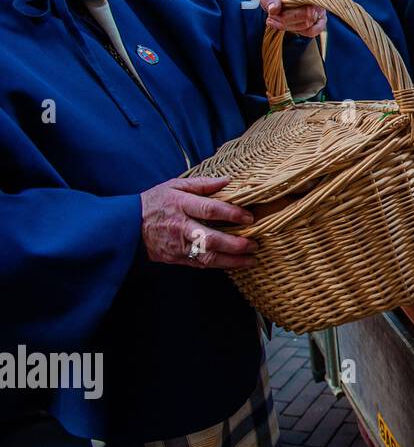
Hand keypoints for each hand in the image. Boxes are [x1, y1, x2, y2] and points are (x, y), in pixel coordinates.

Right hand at [141, 177, 257, 269]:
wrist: (126, 226)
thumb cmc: (154, 202)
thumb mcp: (174, 185)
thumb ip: (202, 183)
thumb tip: (227, 180)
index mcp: (180, 204)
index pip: (210, 209)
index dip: (231, 214)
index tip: (249, 217)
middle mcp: (180, 226)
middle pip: (210, 238)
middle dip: (235, 243)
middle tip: (253, 243)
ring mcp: (178, 245)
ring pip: (207, 257)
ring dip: (232, 260)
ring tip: (251, 258)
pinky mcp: (176, 258)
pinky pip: (201, 264)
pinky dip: (220, 265)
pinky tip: (236, 263)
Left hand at [260, 0, 325, 37]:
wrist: (278, 2)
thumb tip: (274, 10)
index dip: (303, 3)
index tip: (285, 10)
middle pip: (308, 12)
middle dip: (287, 19)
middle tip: (271, 18)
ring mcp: (319, 10)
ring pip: (308, 23)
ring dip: (289, 26)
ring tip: (274, 21)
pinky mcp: (319, 21)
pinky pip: (313, 31)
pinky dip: (298, 32)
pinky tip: (287, 27)